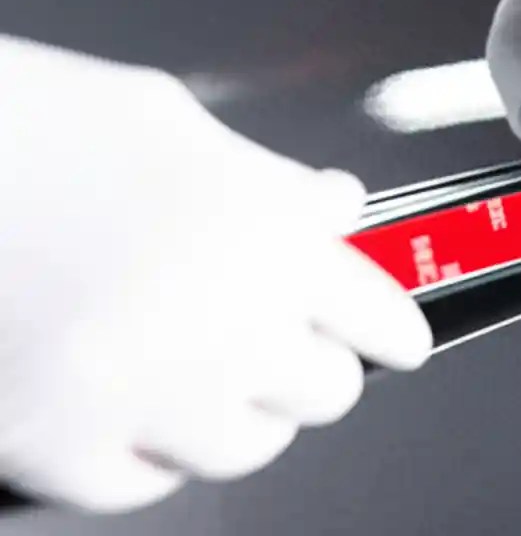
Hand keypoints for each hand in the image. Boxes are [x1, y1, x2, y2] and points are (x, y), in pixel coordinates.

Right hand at [0, 38, 431, 511]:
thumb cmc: (22, 126)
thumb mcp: (164, 122)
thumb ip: (269, 179)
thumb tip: (338, 209)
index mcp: (258, 235)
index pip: (378, 314)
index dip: (392, 326)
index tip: (397, 339)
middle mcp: (216, 327)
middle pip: (326, 389)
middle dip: (314, 361)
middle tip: (287, 334)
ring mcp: (138, 401)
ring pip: (248, 446)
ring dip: (242, 409)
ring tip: (203, 365)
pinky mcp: (58, 452)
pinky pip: (148, 483)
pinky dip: (151, 448)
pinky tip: (128, 399)